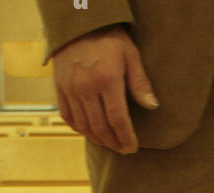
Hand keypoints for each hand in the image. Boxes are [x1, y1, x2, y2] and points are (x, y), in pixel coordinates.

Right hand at [53, 25, 159, 153]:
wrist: (78, 23)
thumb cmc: (109, 38)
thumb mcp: (130, 55)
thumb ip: (140, 82)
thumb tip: (152, 106)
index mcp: (107, 79)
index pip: (118, 119)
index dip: (126, 137)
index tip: (132, 148)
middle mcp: (86, 87)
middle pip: (100, 127)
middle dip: (113, 142)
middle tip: (122, 149)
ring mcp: (70, 88)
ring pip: (84, 126)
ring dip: (98, 139)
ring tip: (109, 143)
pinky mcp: (60, 88)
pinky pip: (68, 117)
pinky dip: (79, 129)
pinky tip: (90, 132)